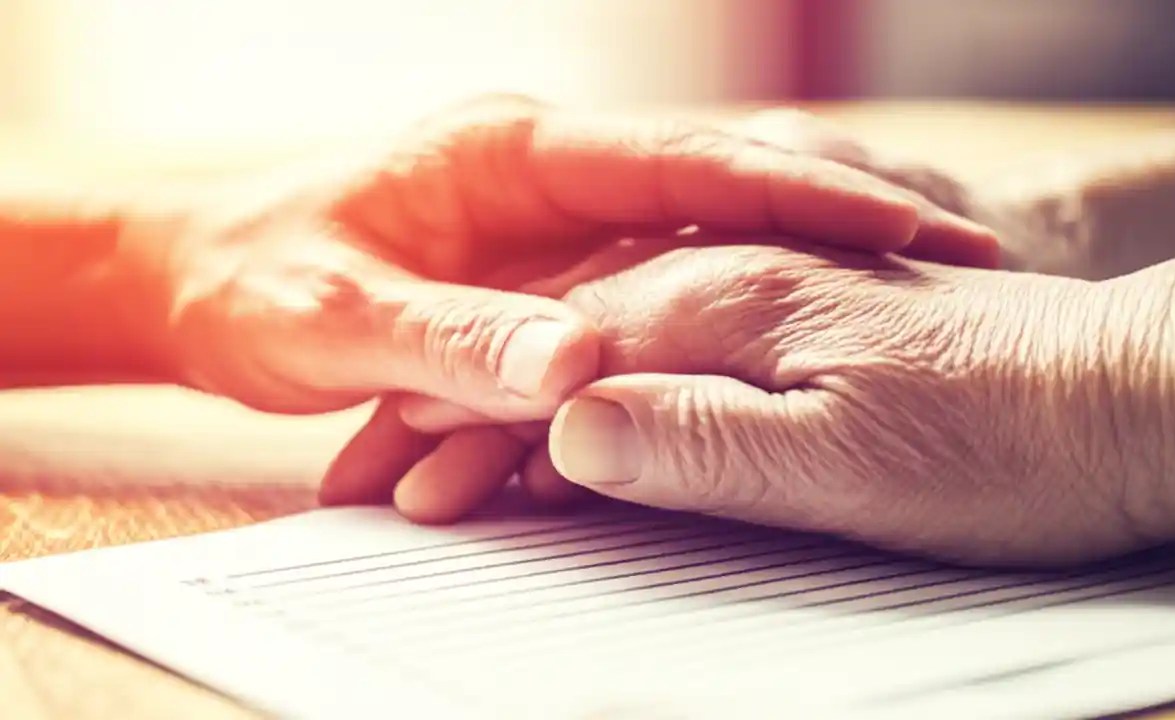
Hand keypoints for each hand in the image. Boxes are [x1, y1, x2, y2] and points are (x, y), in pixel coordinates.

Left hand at [138, 97, 996, 415]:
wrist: (204, 275)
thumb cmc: (258, 281)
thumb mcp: (340, 319)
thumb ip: (455, 342)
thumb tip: (577, 375)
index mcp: (509, 152)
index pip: (685, 162)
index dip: (799, 193)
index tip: (908, 226)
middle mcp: (551, 173)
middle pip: (721, 193)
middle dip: (838, 224)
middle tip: (961, 264)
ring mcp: (560, 220)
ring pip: (703, 242)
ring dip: (803, 271)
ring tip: (927, 296)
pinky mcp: (556, 267)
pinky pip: (661, 288)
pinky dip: (730, 314)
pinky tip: (805, 343)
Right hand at [343, 240, 1174, 564]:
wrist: (1134, 393)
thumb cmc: (1002, 444)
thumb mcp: (844, 468)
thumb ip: (696, 440)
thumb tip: (564, 426)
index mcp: (718, 307)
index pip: (547, 366)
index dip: (460, 427)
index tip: (390, 482)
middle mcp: (726, 282)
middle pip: (553, 347)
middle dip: (460, 414)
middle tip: (386, 483)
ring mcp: (759, 297)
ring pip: (598, 345)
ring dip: (518, 408)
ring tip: (451, 470)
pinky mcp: (791, 325)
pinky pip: (659, 354)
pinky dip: (596, 399)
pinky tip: (578, 435)